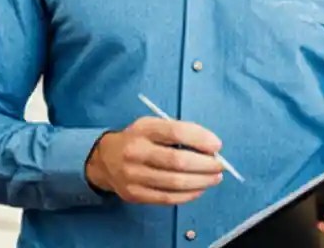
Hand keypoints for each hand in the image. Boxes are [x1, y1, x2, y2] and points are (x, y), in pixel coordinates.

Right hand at [85, 117, 226, 204]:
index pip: (175, 132)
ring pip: (174, 182)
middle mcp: (135, 152)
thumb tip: (210, 146)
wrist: (104, 159)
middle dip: (205, 165)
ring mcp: (133, 175)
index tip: (217, 145)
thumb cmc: (138, 139)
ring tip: (215, 178)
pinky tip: (199, 189)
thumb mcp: (153, 125)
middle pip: (177, 161)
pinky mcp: (134, 194)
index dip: (200, 138)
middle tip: (220, 165)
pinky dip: (188, 195)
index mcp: (143, 129)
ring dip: (201, 181)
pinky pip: (166, 198)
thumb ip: (179, 131)